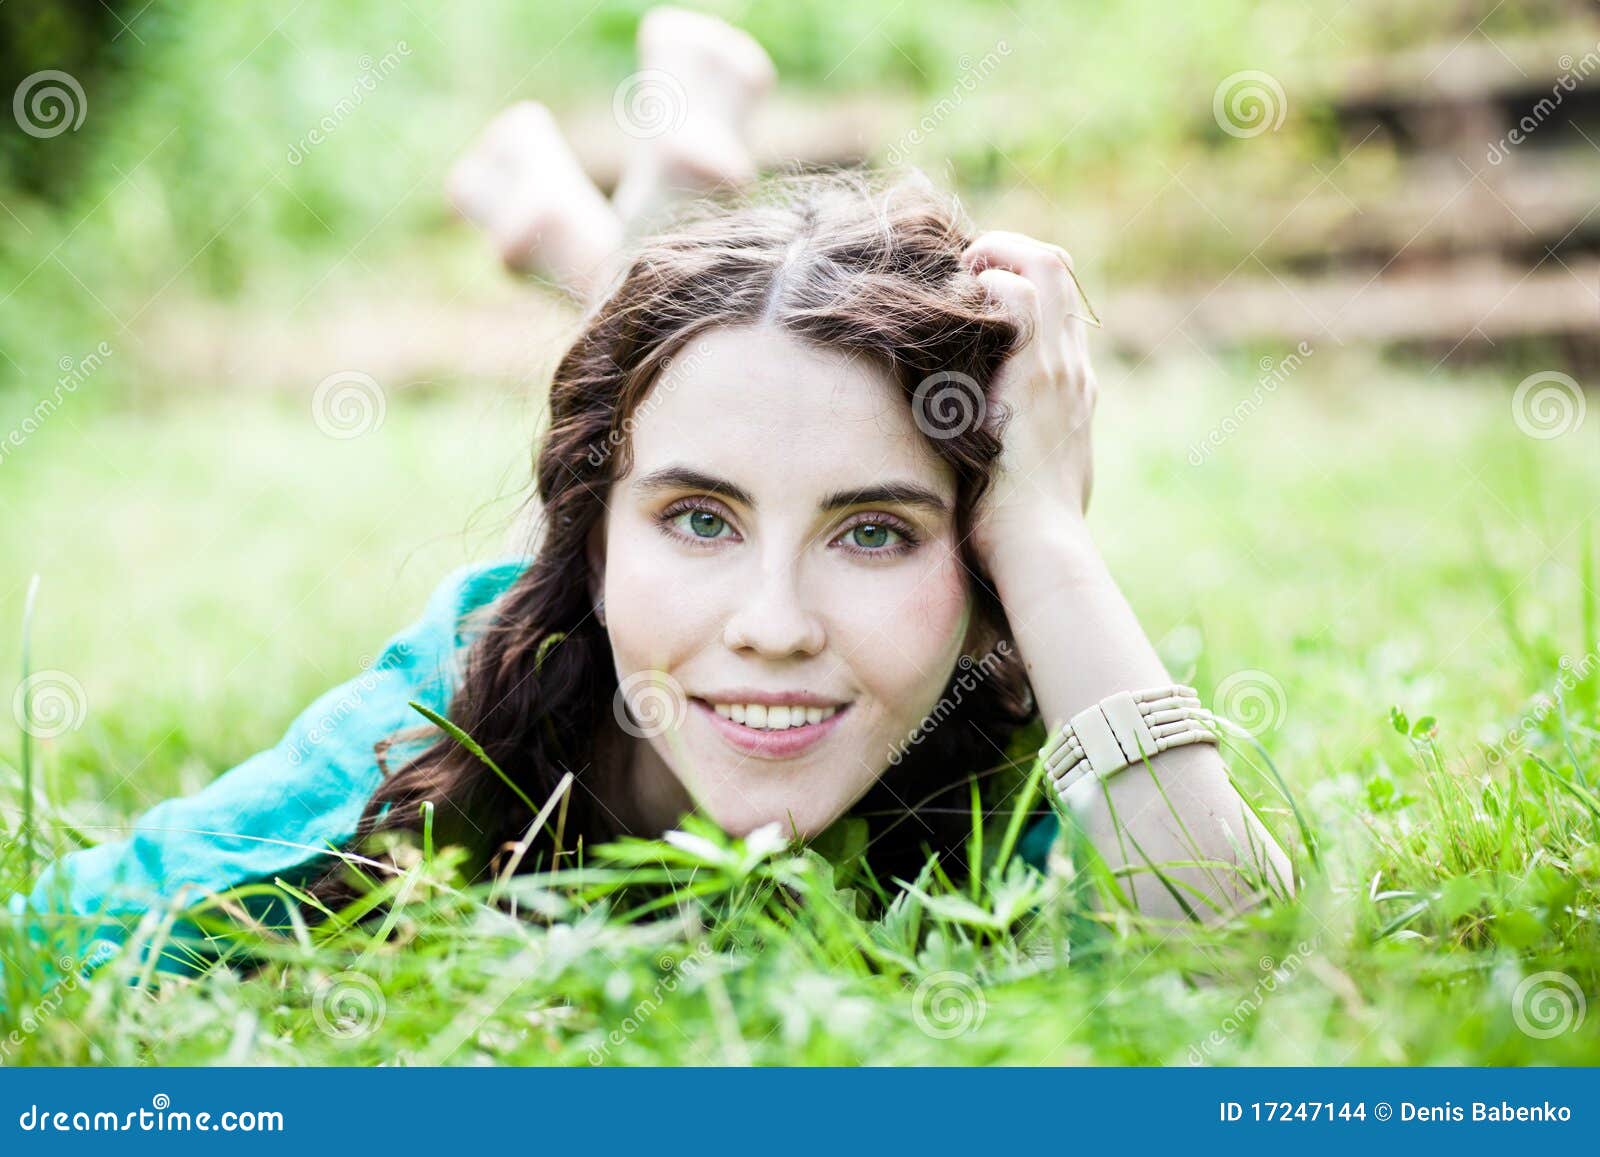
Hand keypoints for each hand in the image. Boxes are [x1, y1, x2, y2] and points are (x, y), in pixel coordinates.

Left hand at [960, 231, 1098, 563]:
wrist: (1040, 550)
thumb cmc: (1020, 532)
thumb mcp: (1017, 483)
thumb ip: (1005, 456)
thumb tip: (971, 458)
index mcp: (1071, 394)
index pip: (1059, 311)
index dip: (1019, 283)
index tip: (975, 289)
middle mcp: (1073, 372)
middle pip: (1060, 273)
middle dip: (1010, 251)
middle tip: (965, 265)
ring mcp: (1060, 369)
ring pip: (1048, 267)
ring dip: (999, 251)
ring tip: (961, 267)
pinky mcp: (1037, 376)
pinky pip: (1022, 295)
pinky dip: (991, 279)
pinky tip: (961, 297)